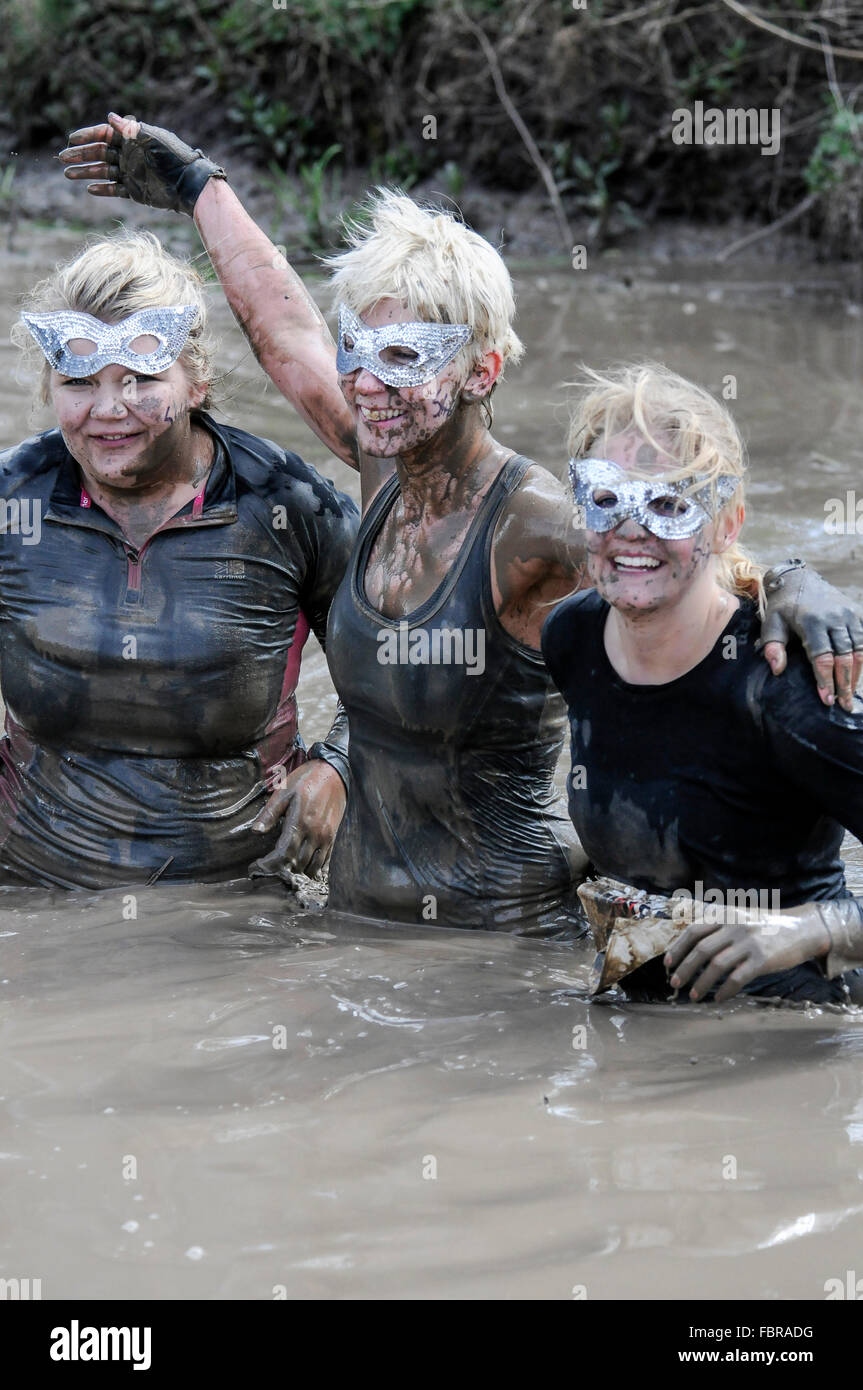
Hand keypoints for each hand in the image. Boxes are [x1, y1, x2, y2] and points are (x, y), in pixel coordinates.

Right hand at [59, 112, 224, 215]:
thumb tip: (110, 116)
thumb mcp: (149, 138)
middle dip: (81, 155)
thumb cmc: (170, 156)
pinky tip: (89, 189)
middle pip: (99, 153)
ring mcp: (131, 173)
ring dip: (86, 172)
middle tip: (62, 158)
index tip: (71, 140)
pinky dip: (103, 189)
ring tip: (68, 174)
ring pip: (103, 172)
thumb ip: (129, 129)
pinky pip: (115, 189)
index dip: (87, 136)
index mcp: (132, 139)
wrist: (187, 184)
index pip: (104, 135)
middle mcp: (129, 155)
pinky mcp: (135, 190)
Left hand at [247, 759, 345, 882]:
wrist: (334, 772)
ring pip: (312, 866)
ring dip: (298, 872)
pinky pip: (325, 860)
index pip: (284, 854)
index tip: (257, 867)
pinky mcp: (333, 836)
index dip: (270, 865)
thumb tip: (256, 832)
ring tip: (284, 871)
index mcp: (300, 822)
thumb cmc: (305, 780)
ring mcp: (326, 837)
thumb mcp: (283, 792)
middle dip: (281, 870)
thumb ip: (269, 814)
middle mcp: (315, 833)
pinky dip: (315, 870)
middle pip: (297, 864)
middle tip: (267, 870)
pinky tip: (305, 872)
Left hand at [663, 900, 829, 1001]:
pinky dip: (725, 990)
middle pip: (701, 950)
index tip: (667, 963)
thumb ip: (719, 927)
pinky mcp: (762, 959)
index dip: (678, 947)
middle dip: (685, 969)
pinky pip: (738, 978)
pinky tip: (719, 999)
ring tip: (693, 995)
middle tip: (674, 983)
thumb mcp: (740, 917)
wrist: (802, 928)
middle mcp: (734, 926)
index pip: (693, 930)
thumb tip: (693, 948)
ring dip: (701, 983)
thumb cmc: (767, 926)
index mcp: (726, 915)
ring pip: (716, 965)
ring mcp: (748, 942)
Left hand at [760, 562, 862, 712]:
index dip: (825, 680)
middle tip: (844, 704)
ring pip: (859, 650)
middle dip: (844, 683)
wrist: (799, 579)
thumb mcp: (771, 624)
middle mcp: (834, 617)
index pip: (822, 657)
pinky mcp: (856, 613)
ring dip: (856, 675)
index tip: (826, 701)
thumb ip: (772, 647)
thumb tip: (778, 671)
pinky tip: (857, 676)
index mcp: (811, 621)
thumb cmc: (782, 607)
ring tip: (851, 695)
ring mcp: (848, 614)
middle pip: (844, 657)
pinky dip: (862, 660)